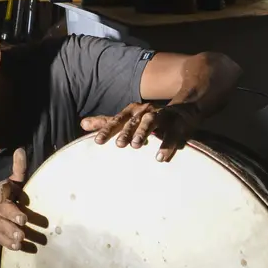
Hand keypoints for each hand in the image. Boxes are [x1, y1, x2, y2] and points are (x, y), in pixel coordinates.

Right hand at [0, 149, 40, 251]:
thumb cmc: (10, 200)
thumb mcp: (15, 186)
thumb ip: (18, 170)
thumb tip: (20, 149)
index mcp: (3, 193)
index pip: (1, 189)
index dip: (1, 191)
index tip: (2, 195)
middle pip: (2, 210)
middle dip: (12, 214)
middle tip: (23, 220)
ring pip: (1, 227)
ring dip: (11, 231)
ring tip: (21, 236)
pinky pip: (1, 240)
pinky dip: (9, 243)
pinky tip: (17, 246)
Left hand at [80, 101, 201, 161]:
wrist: (184, 109)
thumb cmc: (150, 118)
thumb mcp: (127, 119)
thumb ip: (106, 122)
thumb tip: (82, 124)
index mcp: (133, 111)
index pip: (117, 120)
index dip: (107, 130)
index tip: (97, 142)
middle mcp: (146, 111)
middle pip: (134, 121)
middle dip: (126, 132)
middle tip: (119, 145)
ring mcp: (163, 116)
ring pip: (151, 122)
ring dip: (143, 132)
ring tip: (136, 145)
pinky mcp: (178, 125)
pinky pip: (172, 135)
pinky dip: (166, 146)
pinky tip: (159, 158)